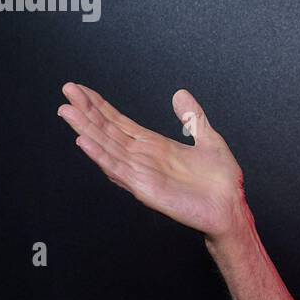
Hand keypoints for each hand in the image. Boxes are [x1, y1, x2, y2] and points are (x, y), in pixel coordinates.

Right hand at [57, 83, 247, 240]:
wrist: (231, 208)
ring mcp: (141, 173)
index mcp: (155, 146)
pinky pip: (119, 170)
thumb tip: (180, 94)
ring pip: (107, 147)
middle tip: (68, 91)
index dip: (100, 106)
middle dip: (87, 112)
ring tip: (68, 112)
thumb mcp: (208, 139)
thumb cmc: (221, 182)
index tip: (82, 91)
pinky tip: (85, 142)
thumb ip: (192, 117)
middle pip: (108, 131)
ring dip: (86, 130)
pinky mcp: (145, 188)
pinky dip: (101, 156)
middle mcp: (143, 158)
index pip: (120, 122)